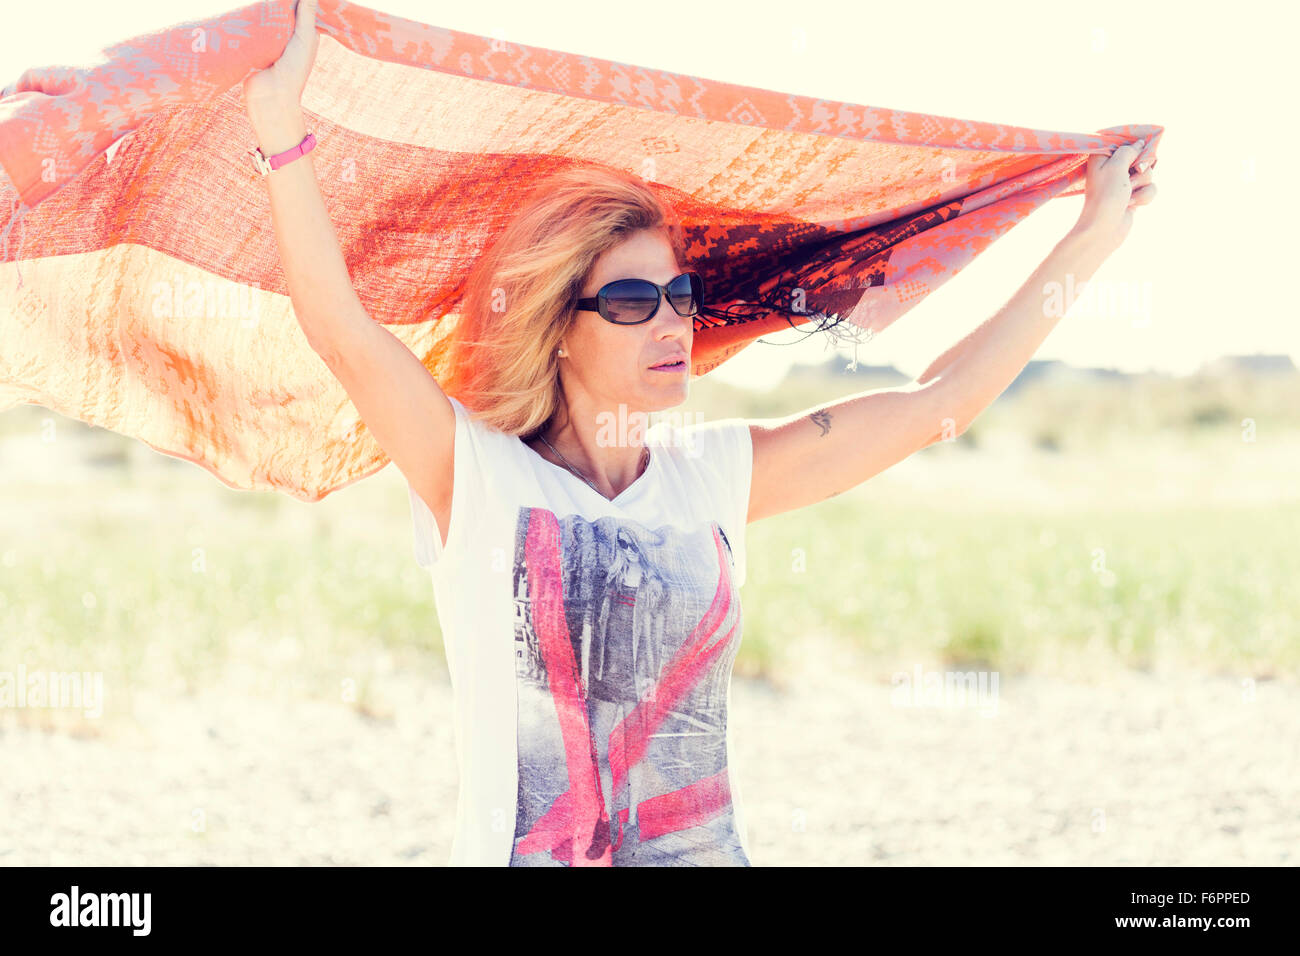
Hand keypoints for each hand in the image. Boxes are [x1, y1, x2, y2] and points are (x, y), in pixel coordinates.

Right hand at [242, 0, 319, 115]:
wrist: (270, 95)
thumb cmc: (293, 69)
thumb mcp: (304, 39)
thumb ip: (307, 15)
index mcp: (306, 35)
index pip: (302, 8)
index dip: (298, 0)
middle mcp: (290, 36)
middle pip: (283, 10)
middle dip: (277, 3)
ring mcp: (271, 40)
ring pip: (267, 16)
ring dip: (263, 7)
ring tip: (258, 0)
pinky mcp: (255, 44)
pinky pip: (253, 25)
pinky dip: (251, 16)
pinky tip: (247, 7)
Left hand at [1072, 138, 1157, 251]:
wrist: (1104, 228)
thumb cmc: (1106, 195)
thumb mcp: (1117, 165)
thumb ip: (1129, 150)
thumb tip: (1140, 144)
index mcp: (1102, 157)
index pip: (1123, 140)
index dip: (1134, 144)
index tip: (1141, 145)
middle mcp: (1112, 168)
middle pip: (1141, 156)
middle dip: (1140, 167)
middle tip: (1131, 175)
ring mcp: (1124, 183)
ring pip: (1148, 173)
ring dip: (1141, 184)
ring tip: (1127, 194)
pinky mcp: (1132, 195)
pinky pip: (1150, 188)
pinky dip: (1144, 196)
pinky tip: (1131, 205)